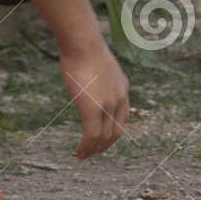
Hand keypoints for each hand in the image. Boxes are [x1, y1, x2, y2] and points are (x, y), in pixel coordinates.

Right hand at [58, 36, 128, 158]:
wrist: (83, 42)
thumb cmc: (84, 48)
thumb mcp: (97, 65)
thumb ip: (97, 78)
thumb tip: (87, 79)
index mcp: (123, 89)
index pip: (122, 119)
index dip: (111, 133)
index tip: (99, 139)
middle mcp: (119, 99)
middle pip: (115, 132)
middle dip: (103, 146)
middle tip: (90, 153)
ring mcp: (108, 105)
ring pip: (103, 138)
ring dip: (92, 150)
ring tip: (81, 156)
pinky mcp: (93, 109)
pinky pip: (91, 136)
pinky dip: (85, 147)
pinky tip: (78, 152)